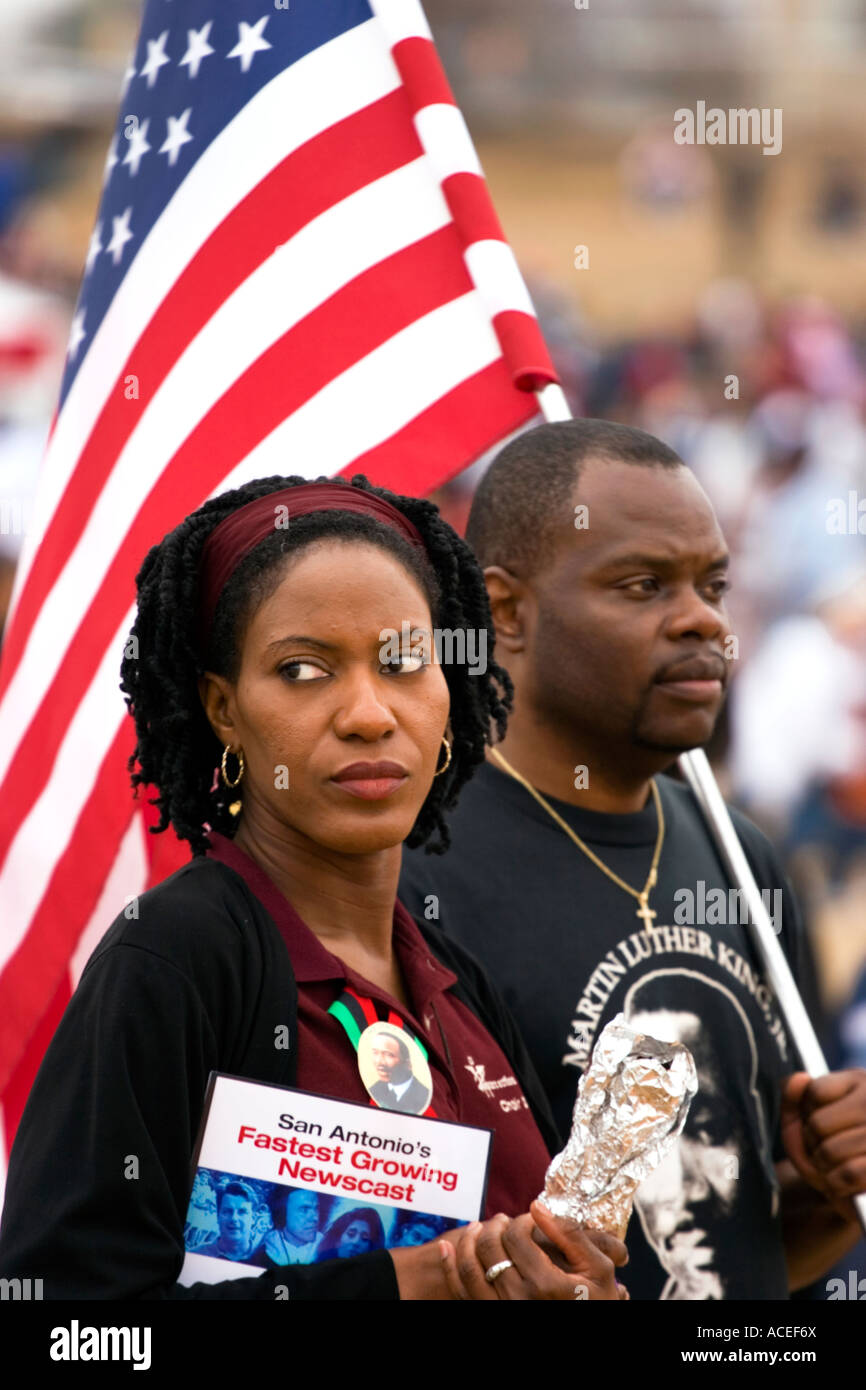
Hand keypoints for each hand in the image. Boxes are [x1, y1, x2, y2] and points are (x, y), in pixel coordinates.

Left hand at [439, 1204, 627, 1300]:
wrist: (592, 1326)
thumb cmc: (597, 1299)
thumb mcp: (598, 1267)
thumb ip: (570, 1234)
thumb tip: (536, 1206)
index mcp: (546, 1284)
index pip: (516, 1236)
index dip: (521, 1220)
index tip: (530, 1219)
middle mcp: (519, 1300)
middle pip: (490, 1249)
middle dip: (495, 1226)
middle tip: (503, 1220)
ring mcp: (503, 1310)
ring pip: (470, 1269)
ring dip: (469, 1241)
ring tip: (478, 1227)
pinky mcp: (493, 1315)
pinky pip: (462, 1292)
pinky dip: (450, 1268)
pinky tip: (446, 1246)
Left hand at [780, 1069, 865, 1220]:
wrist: (855, 1194)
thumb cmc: (829, 1150)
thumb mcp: (803, 1120)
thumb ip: (793, 1097)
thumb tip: (800, 1078)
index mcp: (860, 1081)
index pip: (814, 1092)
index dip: (806, 1114)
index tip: (820, 1124)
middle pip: (818, 1124)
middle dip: (811, 1144)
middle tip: (825, 1152)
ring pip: (830, 1151)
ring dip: (822, 1167)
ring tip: (835, 1167)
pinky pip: (849, 1174)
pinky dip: (837, 1184)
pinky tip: (845, 1183)